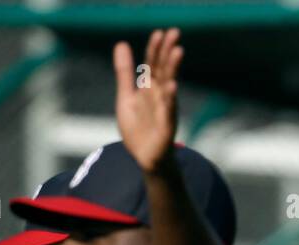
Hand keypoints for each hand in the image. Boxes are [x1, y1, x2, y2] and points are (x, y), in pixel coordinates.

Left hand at [113, 28, 182, 172]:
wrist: (146, 159)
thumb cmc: (138, 130)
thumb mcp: (126, 97)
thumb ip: (125, 72)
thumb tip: (121, 44)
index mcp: (150, 89)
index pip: (154, 64)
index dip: (155, 48)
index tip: (159, 32)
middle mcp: (160, 96)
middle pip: (164, 70)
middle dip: (168, 51)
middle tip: (175, 32)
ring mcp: (165, 110)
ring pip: (169, 85)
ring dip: (173, 68)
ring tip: (177, 51)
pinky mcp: (166, 127)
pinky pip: (169, 110)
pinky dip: (170, 98)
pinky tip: (171, 86)